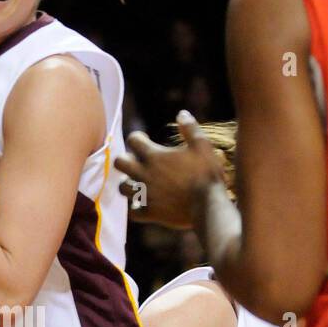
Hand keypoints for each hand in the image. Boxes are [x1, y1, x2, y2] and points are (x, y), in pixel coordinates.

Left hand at [115, 111, 226, 226]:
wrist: (209, 206)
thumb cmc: (207, 174)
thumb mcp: (202, 146)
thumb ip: (190, 128)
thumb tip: (182, 113)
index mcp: (155, 156)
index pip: (133, 140)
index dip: (137, 138)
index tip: (145, 140)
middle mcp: (145, 174)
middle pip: (119, 163)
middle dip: (125, 160)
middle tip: (136, 162)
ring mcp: (146, 194)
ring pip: (122, 188)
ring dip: (129, 184)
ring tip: (139, 184)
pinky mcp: (150, 213)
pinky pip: (133, 212)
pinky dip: (136, 208)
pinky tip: (144, 205)